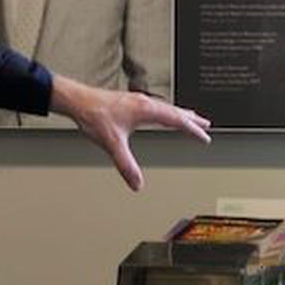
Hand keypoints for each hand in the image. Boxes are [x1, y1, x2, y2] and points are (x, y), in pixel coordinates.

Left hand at [50, 75, 211, 190]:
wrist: (78, 101)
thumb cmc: (94, 115)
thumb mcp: (112, 143)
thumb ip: (126, 165)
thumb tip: (136, 183)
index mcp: (146, 110)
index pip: (176, 120)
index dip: (192, 129)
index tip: (205, 136)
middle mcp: (144, 103)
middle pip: (175, 111)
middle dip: (191, 119)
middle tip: (206, 124)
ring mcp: (137, 101)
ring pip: (166, 107)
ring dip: (180, 113)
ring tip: (189, 117)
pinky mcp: (129, 102)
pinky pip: (156, 106)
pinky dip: (166, 111)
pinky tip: (161, 115)